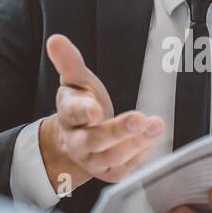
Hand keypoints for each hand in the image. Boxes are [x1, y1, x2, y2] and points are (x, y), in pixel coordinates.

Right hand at [37, 34, 164, 191]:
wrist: (77, 139)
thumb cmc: (81, 104)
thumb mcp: (75, 81)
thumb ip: (69, 61)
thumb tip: (56, 39)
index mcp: (68, 116)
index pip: (73, 114)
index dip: (84, 111)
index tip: (95, 109)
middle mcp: (77, 142)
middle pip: (95, 140)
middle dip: (118, 131)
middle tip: (138, 119)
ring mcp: (93, 160)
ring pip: (113, 157)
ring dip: (136, 142)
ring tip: (156, 126)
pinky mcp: (109, 173)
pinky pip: (125, 168)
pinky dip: (140, 155)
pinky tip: (152, 138)